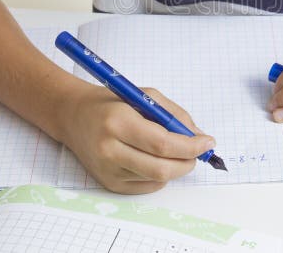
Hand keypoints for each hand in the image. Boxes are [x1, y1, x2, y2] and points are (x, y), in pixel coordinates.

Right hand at [60, 83, 215, 193]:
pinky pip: (146, 187)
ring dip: (175, 168)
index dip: (190, 146)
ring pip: (157, 179)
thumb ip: (174, 115)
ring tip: (175, 151)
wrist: (74, 116)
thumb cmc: (112, 103)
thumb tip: (199, 137)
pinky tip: (156, 159)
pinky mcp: (109, 184)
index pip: (162, 144)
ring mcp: (108, 170)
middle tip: (198, 152)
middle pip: (161, 168)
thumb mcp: (145, 96)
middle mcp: (110, 150)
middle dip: (188, 162)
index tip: (208, 142)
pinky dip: (160, 176)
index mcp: (118, 123)